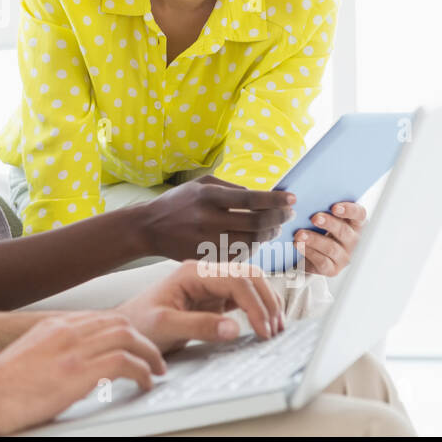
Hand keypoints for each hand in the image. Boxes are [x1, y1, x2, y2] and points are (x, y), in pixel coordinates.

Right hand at [0, 311, 165, 435]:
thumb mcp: (28, 356)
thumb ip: (51, 352)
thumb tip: (67, 366)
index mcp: (53, 327)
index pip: (99, 318)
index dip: (122, 330)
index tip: (133, 344)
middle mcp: (66, 331)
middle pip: (118, 321)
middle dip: (142, 338)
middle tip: (153, 357)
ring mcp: (73, 349)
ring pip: (127, 335)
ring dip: (149, 353)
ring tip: (156, 369)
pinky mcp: (78, 372)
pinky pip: (125, 362)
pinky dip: (142, 371)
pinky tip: (144, 382)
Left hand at [116, 261, 283, 355]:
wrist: (126, 328)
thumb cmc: (139, 324)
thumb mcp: (165, 326)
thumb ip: (199, 326)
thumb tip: (234, 328)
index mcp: (193, 272)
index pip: (236, 279)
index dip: (255, 304)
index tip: (264, 329)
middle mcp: (205, 274)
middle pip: (250, 276)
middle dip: (267, 301)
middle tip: (276, 330)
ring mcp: (211, 285)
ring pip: (251, 284)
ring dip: (267, 302)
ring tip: (275, 328)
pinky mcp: (214, 299)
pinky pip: (244, 297)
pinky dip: (259, 308)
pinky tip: (265, 324)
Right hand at [134, 177, 295, 262]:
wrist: (149, 227)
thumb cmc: (178, 202)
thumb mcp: (201, 184)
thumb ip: (231, 187)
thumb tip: (261, 196)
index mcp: (208, 196)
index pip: (251, 199)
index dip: (275, 200)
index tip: (292, 199)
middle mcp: (208, 219)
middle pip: (256, 222)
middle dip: (278, 218)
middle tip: (287, 214)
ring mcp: (207, 240)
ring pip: (251, 241)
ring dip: (269, 234)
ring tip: (274, 227)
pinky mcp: (207, 257)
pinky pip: (239, 255)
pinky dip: (253, 247)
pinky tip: (256, 239)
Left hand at [294, 201, 366, 275]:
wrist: (311, 252)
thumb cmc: (319, 228)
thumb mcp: (323, 215)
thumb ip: (321, 205)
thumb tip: (307, 196)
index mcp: (354, 223)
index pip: (359, 214)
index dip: (349, 210)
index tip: (334, 207)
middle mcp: (352, 240)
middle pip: (344, 231)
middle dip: (329, 224)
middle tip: (314, 218)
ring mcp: (344, 256)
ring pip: (332, 248)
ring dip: (314, 240)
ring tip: (299, 234)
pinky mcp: (332, 269)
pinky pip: (322, 261)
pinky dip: (308, 252)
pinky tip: (298, 245)